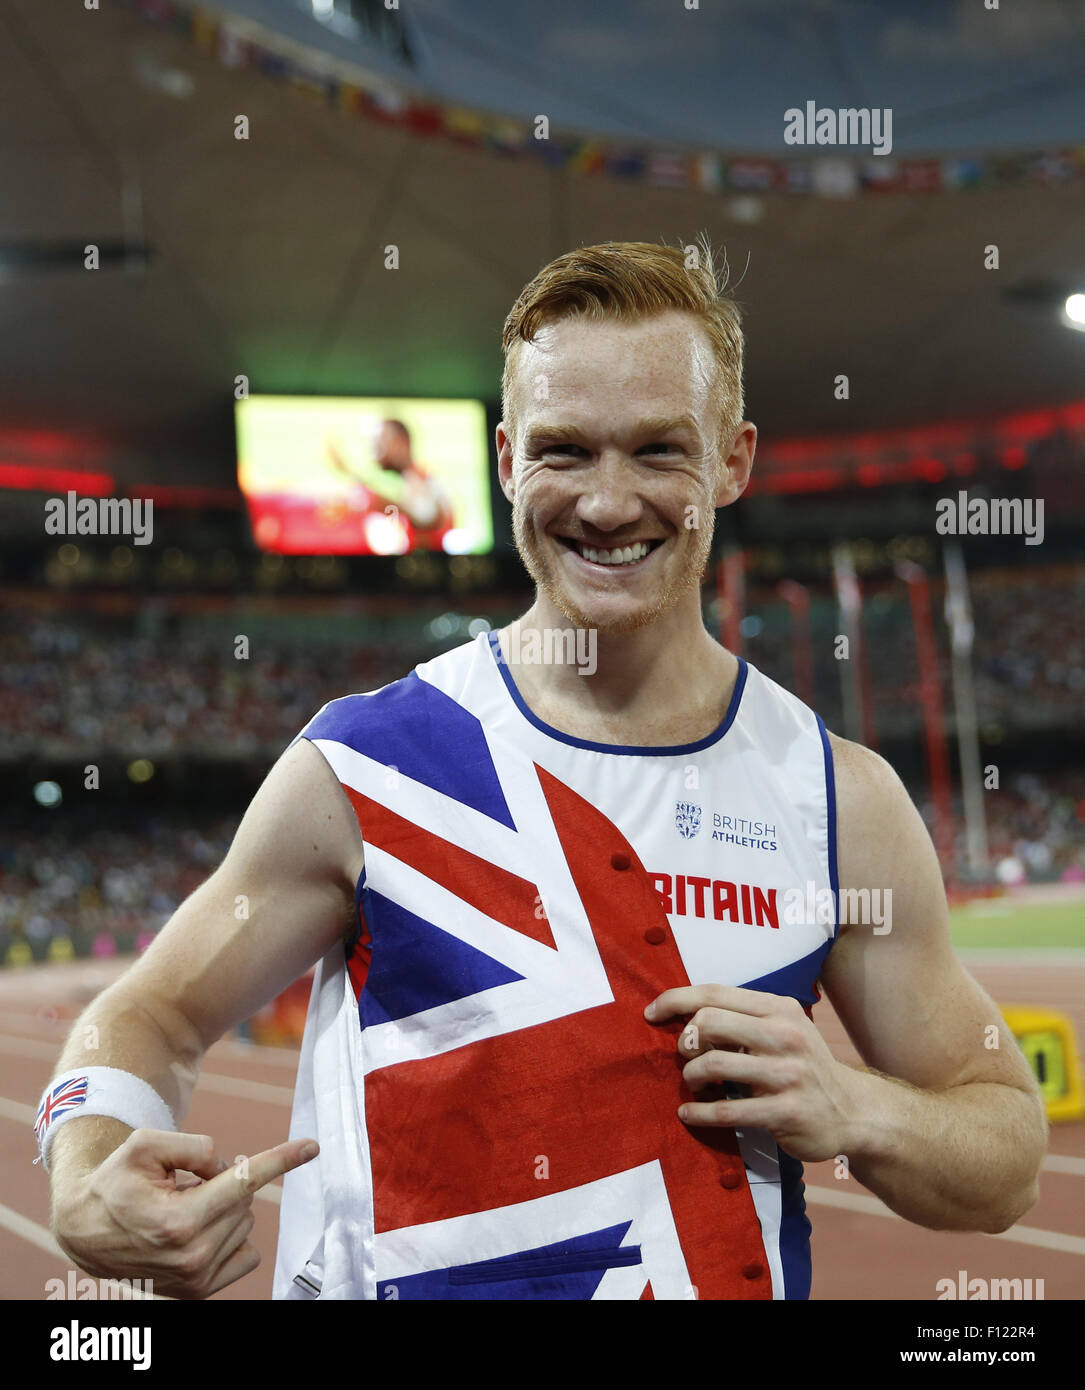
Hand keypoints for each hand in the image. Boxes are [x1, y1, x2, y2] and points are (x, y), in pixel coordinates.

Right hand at [53, 1129, 318, 1299]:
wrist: (88, 1231)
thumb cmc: (117, 1182)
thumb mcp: (145, 1146)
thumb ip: (193, 1146)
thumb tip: (231, 1166)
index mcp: (178, 1221)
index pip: (243, 1182)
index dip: (280, 1160)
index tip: (312, 1146)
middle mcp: (191, 1257)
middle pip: (245, 1198)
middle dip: (223, 1181)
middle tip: (185, 1184)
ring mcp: (197, 1279)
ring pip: (247, 1222)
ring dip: (224, 1208)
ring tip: (182, 1210)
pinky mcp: (200, 1291)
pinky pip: (246, 1251)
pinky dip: (232, 1234)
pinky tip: (200, 1231)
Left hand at [645, 985, 862, 1162]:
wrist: (853, 1112)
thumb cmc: (804, 1065)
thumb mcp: (783, 1029)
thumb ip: (743, 1019)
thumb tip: (685, 1015)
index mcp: (778, 1009)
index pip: (716, 992)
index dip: (676, 999)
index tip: (651, 1013)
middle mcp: (784, 1035)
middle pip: (708, 1023)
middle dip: (685, 1041)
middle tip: (685, 1057)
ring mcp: (787, 1074)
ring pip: (714, 1065)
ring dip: (691, 1076)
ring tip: (692, 1084)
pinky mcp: (786, 1112)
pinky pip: (727, 1110)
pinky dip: (698, 1113)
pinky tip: (688, 1113)